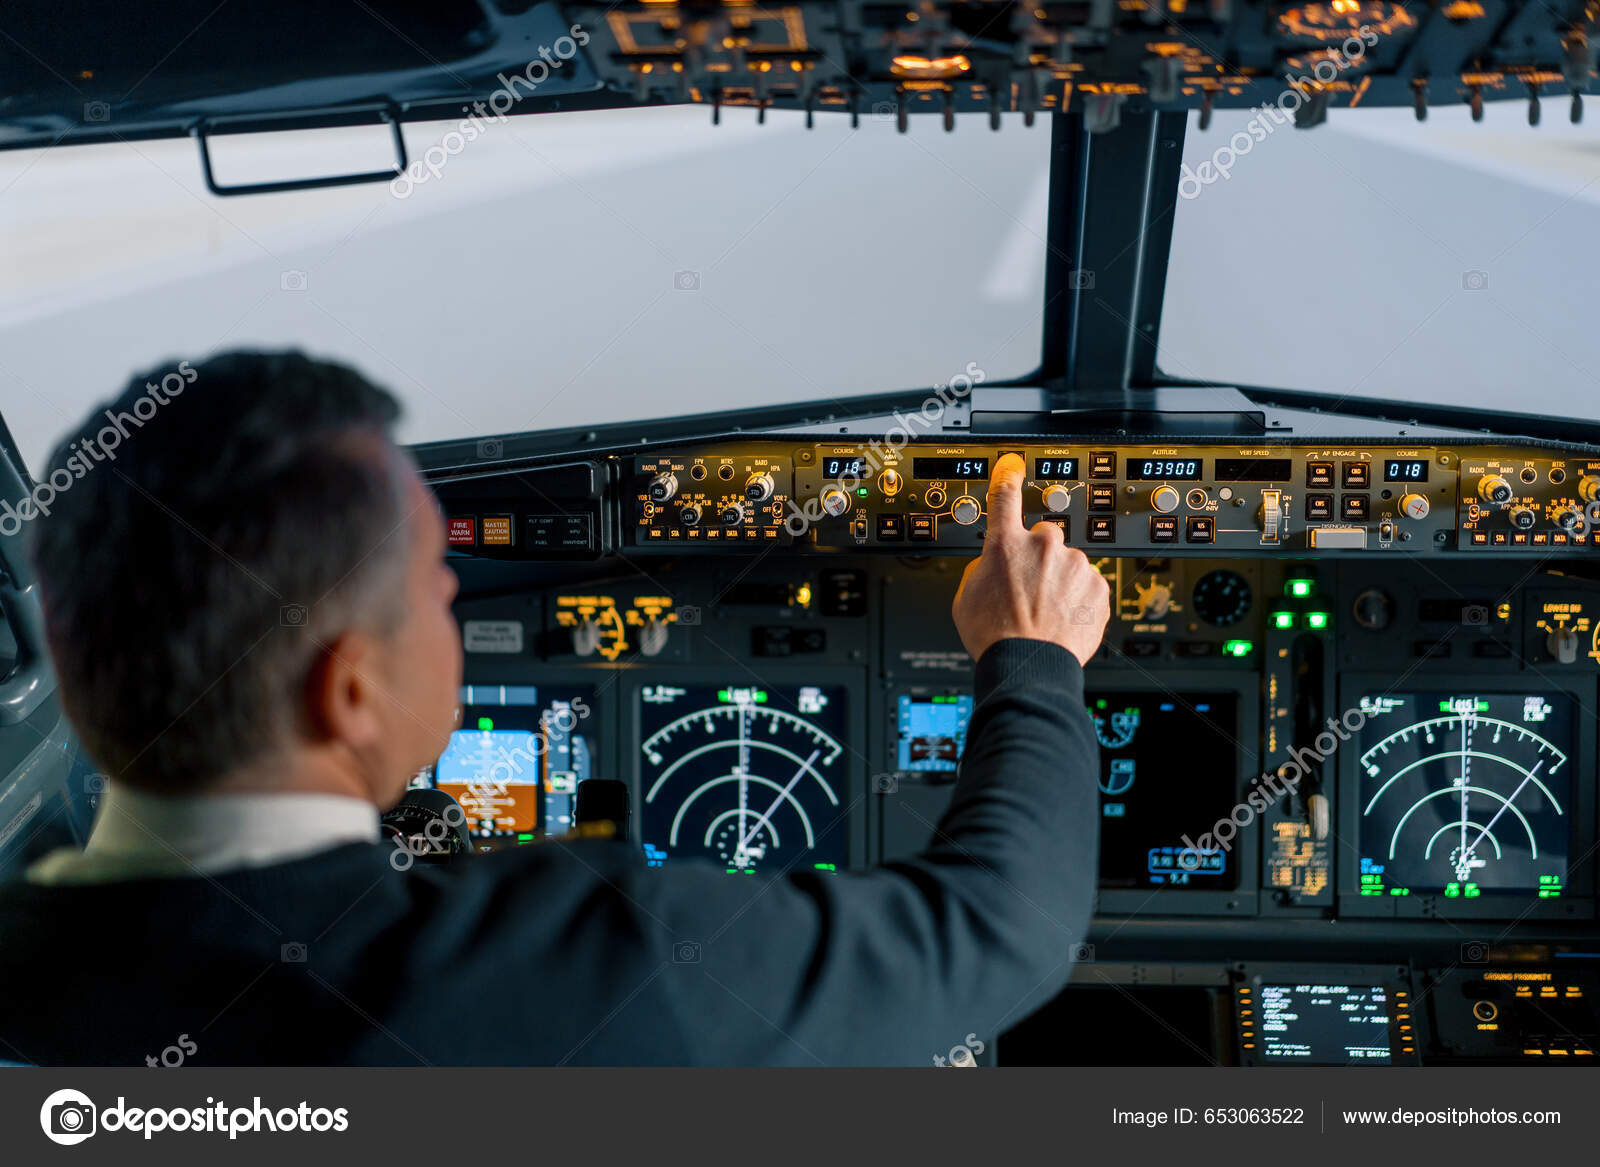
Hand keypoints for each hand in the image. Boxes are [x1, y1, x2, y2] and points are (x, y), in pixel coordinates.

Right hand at [951, 453, 1109, 665]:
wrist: (1029, 667)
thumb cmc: (995, 637)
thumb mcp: (966, 596)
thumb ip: (982, 568)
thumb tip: (993, 564)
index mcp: (1005, 544)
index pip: (1004, 495)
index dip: (1007, 475)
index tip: (1012, 464)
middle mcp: (1044, 546)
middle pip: (1043, 536)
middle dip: (1037, 556)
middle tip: (1028, 588)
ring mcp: (1075, 566)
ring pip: (1068, 563)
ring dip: (1059, 580)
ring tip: (1045, 612)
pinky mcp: (1098, 587)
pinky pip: (1089, 586)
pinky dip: (1079, 600)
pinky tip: (1063, 620)